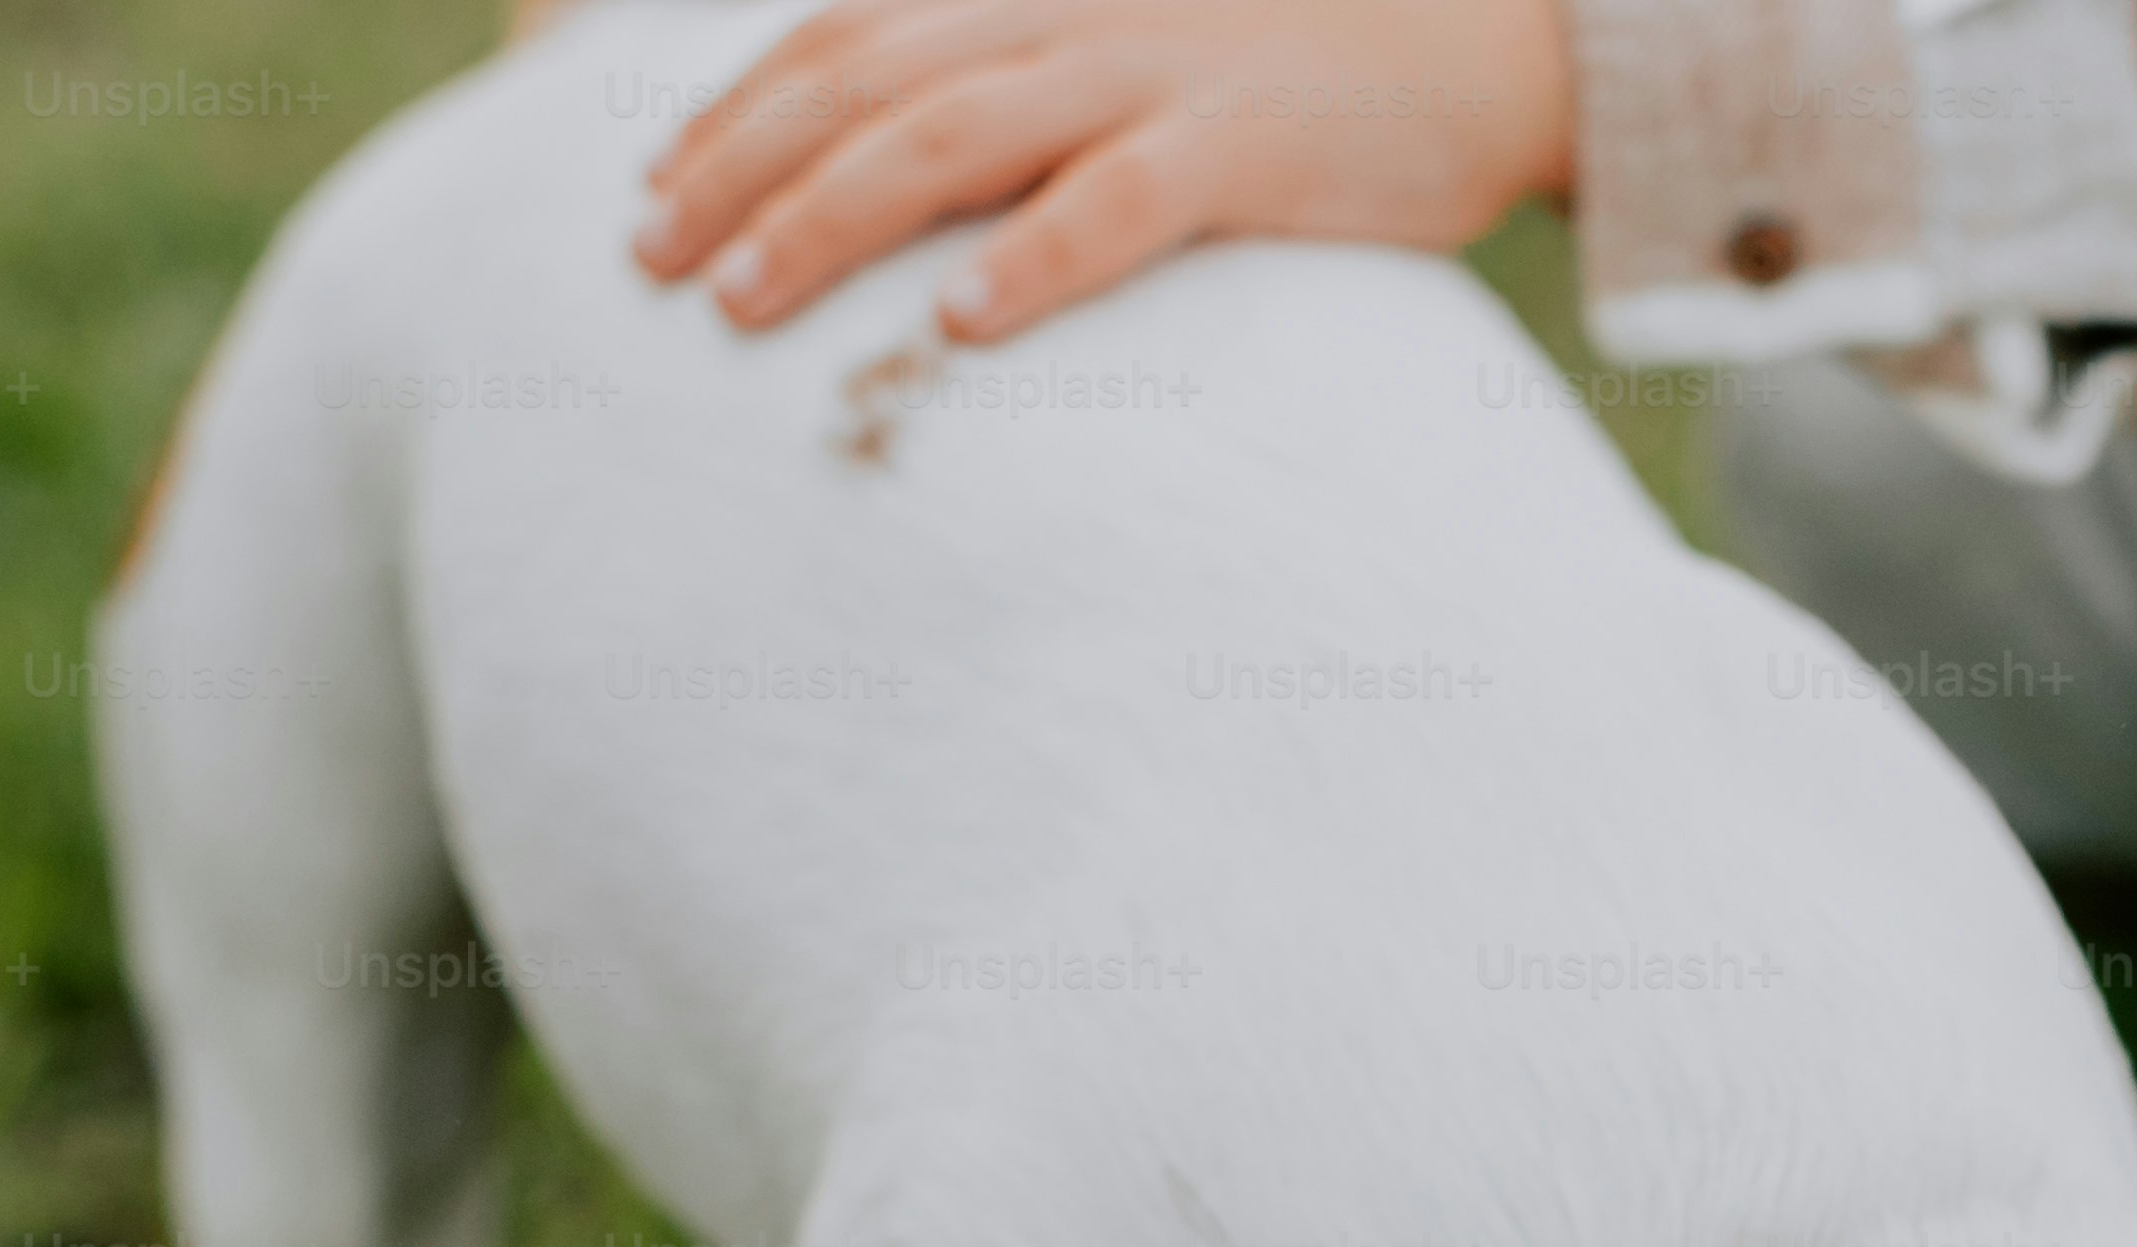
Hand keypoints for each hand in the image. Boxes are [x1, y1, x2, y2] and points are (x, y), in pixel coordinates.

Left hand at [633, 0, 1574, 346]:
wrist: (1489, 47)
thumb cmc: (1302, 65)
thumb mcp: (1137, 42)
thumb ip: (1020, 82)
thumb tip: (902, 180)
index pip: (841, 33)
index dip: (732, 108)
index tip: (648, 192)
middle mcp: (1071, 10)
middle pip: (859, 80)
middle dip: (737, 168)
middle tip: (647, 264)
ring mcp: (1154, 73)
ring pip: (946, 134)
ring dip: (828, 218)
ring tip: (741, 299)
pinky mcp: (1242, 147)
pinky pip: (1114, 205)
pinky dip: (1029, 263)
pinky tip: (953, 324)